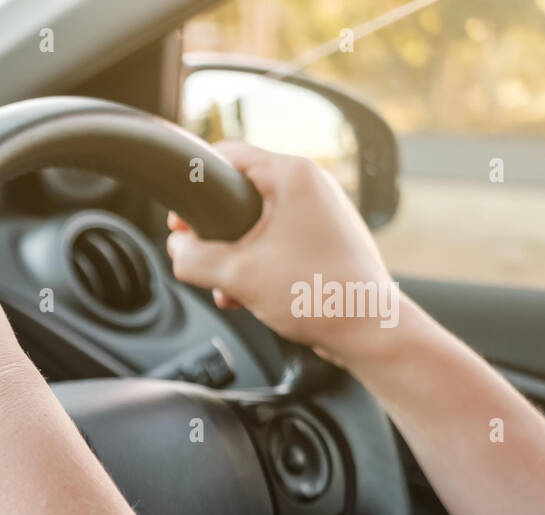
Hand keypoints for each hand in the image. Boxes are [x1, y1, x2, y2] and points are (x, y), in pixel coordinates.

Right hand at [165, 142, 408, 368]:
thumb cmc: (317, 295)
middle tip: (200, 257)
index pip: (227, 155)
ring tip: (228, 287)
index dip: (194, 186)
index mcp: (293, 176)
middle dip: (214, 232)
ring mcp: (322, 211)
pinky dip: (257, 263)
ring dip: (234, 255)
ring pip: (257, 222)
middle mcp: (312, 185)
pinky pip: (278, 240)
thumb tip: (177, 249)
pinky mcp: (326, 238)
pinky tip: (248, 295)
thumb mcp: (235, 276)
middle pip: (240, 193)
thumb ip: (193, 258)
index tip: (180, 219)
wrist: (368, 330)